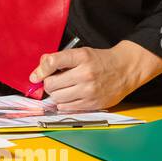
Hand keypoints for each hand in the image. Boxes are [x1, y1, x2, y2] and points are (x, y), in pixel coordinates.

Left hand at [28, 40, 161, 110]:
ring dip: (56, 95)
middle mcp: (85, 74)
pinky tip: (69, 96)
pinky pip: (67, 108)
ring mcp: (90, 90)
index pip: (52, 62)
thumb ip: (59, 59)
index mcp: (81, 57)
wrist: (126, 69)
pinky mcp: (93, 103)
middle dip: (48, 84)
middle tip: (54, 82)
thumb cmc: (101, 61)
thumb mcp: (81, 52)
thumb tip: (39, 69)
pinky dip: (64, 103)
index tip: (36, 76)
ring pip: (57, 98)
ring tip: (63, 89)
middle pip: (51, 84)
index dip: (40, 70)